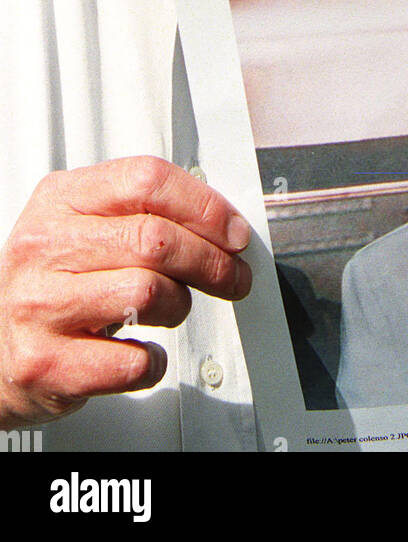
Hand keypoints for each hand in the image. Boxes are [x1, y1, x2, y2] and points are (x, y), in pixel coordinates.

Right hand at [0, 156, 250, 427]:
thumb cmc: (54, 281)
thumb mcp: (86, 224)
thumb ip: (143, 211)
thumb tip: (221, 223)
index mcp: (60, 199)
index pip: (146, 180)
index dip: (203, 205)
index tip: (232, 231)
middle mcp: (44, 246)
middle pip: (154, 239)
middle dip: (211, 261)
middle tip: (232, 276)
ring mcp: (39, 305)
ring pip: (148, 293)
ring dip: (180, 306)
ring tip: (172, 308)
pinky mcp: (44, 362)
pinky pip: (129, 362)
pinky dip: (152, 362)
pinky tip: (143, 353)